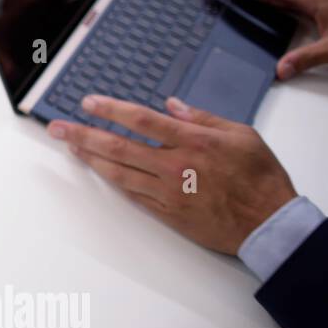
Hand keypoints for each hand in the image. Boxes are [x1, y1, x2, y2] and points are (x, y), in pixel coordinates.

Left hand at [48, 95, 296, 254]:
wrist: (270, 224)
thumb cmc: (260, 178)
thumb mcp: (241, 134)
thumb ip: (202, 117)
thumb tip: (171, 104)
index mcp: (193, 141)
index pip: (141, 120)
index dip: (110, 110)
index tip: (88, 103)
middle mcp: (175, 166)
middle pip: (118, 147)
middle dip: (83, 135)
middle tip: (57, 127)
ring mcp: (168, 192)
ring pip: (119, 173)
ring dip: (90, 158)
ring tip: (70, 146)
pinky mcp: (168, 213)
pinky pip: (133, 195)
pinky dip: (113, 182)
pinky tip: (98, 172)